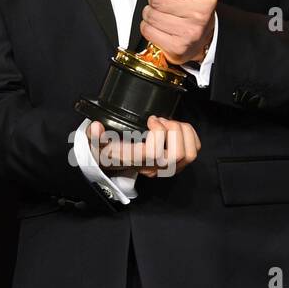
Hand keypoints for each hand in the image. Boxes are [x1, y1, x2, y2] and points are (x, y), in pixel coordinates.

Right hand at [86, 116, 200, 178]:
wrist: (115, 161)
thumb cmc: (108, 150)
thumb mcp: (96, 143)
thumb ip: (94, 136)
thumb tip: (97, 127)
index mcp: (137, 161)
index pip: (155, 153)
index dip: (158, 132)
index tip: (150, 120)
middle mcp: (155, 167)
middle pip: (178, 155)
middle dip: (174, 131)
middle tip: (162, 121)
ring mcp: (168, 167)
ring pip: (190, 154)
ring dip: (183, 132)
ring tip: (169, 123)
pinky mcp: (178, 163)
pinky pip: (194, 150)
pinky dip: (190, 135)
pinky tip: (176, 127)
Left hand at [140, 0, 215, 63]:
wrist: (202, 37)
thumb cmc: (191, 5)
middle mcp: (200, 13)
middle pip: (156, 0)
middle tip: (164, 3)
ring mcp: (189, 32)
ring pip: (150, 15)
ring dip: (150, 14)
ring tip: (162, 14)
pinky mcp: (177, 46)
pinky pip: (148, 30)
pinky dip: (148, 27)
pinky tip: (160, 27)